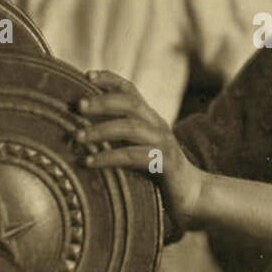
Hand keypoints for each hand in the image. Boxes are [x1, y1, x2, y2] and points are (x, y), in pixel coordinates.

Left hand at [70, 70, 205, 230]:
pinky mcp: (165, 163)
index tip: (87, 74)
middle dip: (102, 101)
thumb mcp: (137, 149)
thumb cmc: (158, 175)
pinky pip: (133, 156)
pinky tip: (89, 162)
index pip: (130, 90)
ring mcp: (163, 143)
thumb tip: (79, 133)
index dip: (110, 79)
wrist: (194, 196)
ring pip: (130, 127)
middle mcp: (157, 125)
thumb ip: (118, 138)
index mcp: (149, 119)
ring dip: (101, 130)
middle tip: (77, 106)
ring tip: (78, 137)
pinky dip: (109, 157)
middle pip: (129, 103)